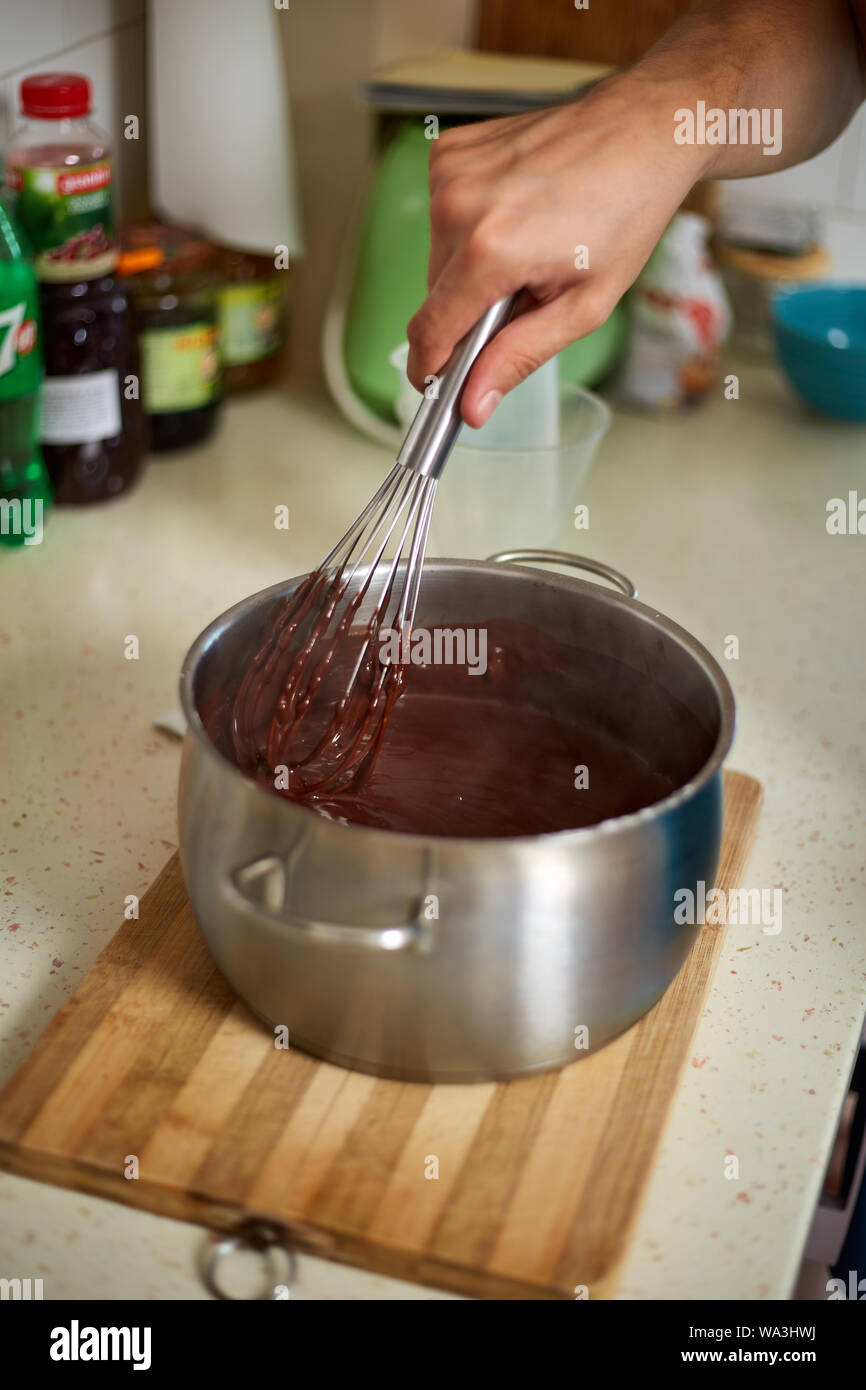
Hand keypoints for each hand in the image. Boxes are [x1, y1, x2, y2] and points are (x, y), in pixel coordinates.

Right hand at [406, 76, 707, 426]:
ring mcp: (449, 173)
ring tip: (528, 243)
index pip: (429, 331)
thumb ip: (520, 356)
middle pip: (435, 296)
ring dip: (472, 266)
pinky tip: (514, 210)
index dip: (429, 368)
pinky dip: (470, 226)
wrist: (643, 129)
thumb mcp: (585, 305)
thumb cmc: (626, 211)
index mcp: (490, 251)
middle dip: (471, 309)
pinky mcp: (449, 151)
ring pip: (438, 257)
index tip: (434, 386)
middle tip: (527, 291)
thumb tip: (473, 403)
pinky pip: (443, 216)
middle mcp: (458, 207)